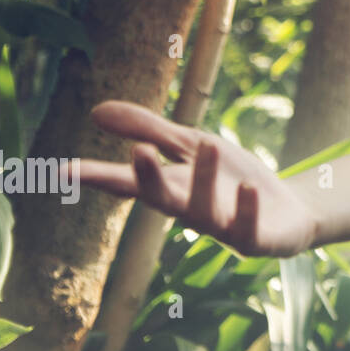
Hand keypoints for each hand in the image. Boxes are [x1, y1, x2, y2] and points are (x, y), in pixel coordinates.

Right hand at [81, 101, 319, 257]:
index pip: (129, 182)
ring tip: (207, 145)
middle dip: (149, 178)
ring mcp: (222, 228)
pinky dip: (245, 209)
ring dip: (204, 179)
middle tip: (137, 153)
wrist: (287, 211)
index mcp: (172, 188)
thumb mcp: (192, 147)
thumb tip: (95, 111)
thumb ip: (149, 130)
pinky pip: (246, 228)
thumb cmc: (231, 180)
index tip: (61, 170)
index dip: (97, 177)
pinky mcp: (254, 239)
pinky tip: (246, 188)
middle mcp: (190, 211)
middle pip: (162, 199)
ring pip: (204, 211)